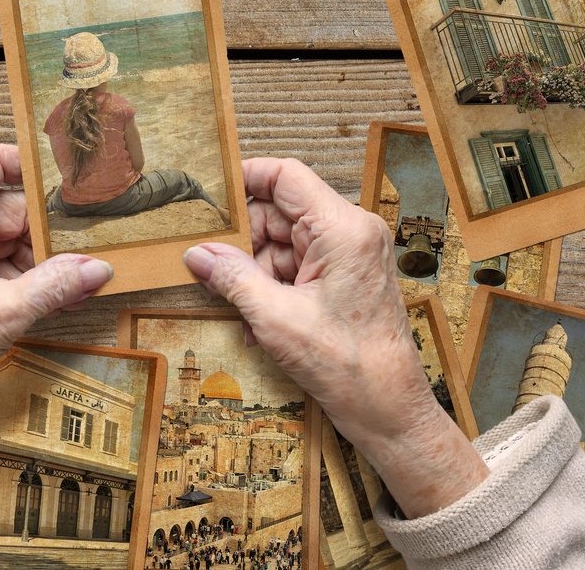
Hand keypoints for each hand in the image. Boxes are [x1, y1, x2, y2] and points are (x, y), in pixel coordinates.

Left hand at [0, 143, 112, 455]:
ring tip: (76, 286)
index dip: (33, 165)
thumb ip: (57, 284)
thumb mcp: (6, 312)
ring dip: (44, 260)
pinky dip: (30, 275)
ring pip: (14, 235)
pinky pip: (4, 257)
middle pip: (13, 205)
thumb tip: (99, 268)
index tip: (71, 181)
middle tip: (88, 252)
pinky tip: (58, 297)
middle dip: (50, 233)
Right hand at [182, 157, 487, 517]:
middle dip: (243, 240)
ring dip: (254, 272)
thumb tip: (197, 254)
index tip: (210, 191)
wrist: (387, 408)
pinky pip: (297, 267)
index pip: (286, 176)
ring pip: (284, 243)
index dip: (245, 177)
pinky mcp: (345, 277)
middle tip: (209, 263)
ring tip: (238, 309)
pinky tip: (256, 320)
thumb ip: (231, 277)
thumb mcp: (274, 318)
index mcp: (343, 229)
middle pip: (281, 213)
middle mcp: (351, 233)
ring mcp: (350, 255)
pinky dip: (271, 287)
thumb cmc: (346, 365)